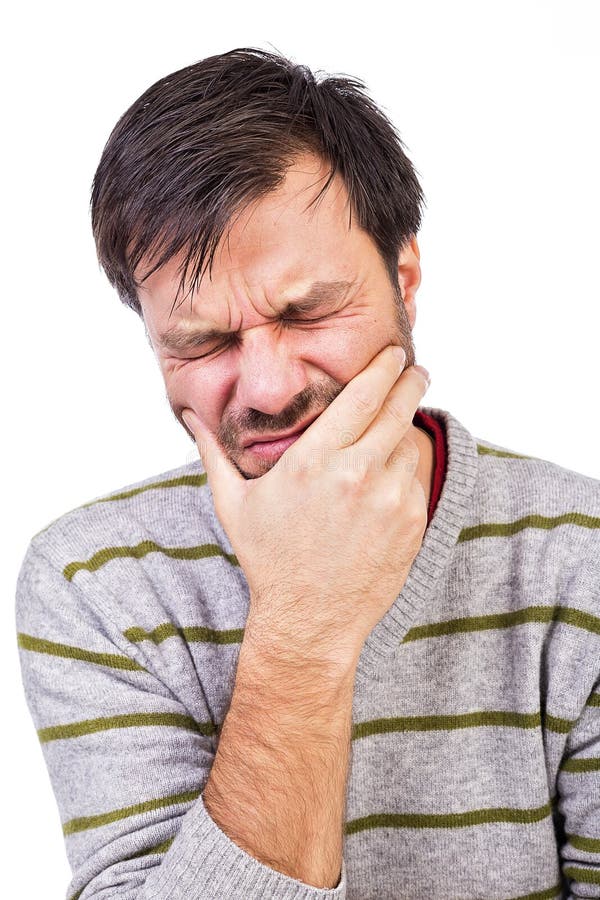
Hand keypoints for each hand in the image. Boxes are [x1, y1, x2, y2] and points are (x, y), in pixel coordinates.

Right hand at [182, 345, 430, 665]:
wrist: (310, 619)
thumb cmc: (269, 559)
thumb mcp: (234, 505)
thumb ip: (214, 454)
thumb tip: (189, 416)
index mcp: (314, 461)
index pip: (362, 395)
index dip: (383, 367)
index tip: (393, 354)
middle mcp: (357, 473)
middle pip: (398, 408)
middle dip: (410, 382)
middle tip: (414, 371)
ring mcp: (390, 499)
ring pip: (408, 444)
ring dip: (401, 433)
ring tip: (386, 439)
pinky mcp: (411, 522)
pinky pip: (415, 480)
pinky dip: (405, 473)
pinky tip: (385, 484)